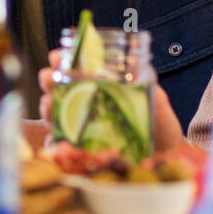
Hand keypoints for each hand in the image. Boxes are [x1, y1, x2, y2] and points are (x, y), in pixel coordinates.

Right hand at [37, 50, 189, 151]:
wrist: (165, 156)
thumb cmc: (158, 125)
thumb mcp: (156, 102)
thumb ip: (150, 88)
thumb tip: (143, 69)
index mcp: (100, 89)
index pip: (76, 71)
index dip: (63, 61)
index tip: (57, 56)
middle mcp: (86, 106)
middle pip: (58, 91)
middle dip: (49, 81)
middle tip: (48, 76)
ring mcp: (81, 129)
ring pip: (55, 116)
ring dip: (47, 109)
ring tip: (47, 104)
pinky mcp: (82, 152)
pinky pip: (62, 149)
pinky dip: (54, 145)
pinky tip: (54, 141)